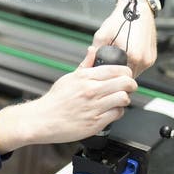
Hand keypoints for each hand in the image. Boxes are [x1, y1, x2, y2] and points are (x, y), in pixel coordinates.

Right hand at [0, 46, 136, 154]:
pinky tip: (112, 111)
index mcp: (85, 77)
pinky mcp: (96, 123)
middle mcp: (91, 91)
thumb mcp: (69, 78)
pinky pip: (117, 114)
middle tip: (129, 87)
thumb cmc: (55, 100)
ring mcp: (94, 107)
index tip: (126, 75)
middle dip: (131, 85)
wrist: (42, 120)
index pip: (117, 69)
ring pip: (123, 99)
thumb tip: (93, 50)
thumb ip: (85, 65)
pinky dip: (118, 112)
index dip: (126, 72)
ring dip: (125, 99)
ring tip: (119, 100)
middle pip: (125, 83)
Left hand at [92, 0, 156, 77]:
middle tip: (109, 65)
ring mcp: (150, 59)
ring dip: (126, 69)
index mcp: (133, 56)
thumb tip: (87, 64)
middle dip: (117, 72)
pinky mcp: (153, 57)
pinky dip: (133, 64)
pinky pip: (140, 66)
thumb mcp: (102, 34)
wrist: (137, 7)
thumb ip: (95, 51)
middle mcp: (144, 60)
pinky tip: (126, 55)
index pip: (118, 76)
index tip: (103, 70)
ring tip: (117, 59)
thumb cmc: (120, 19)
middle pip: (127, 76)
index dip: (109, 74)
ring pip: (135, 72)